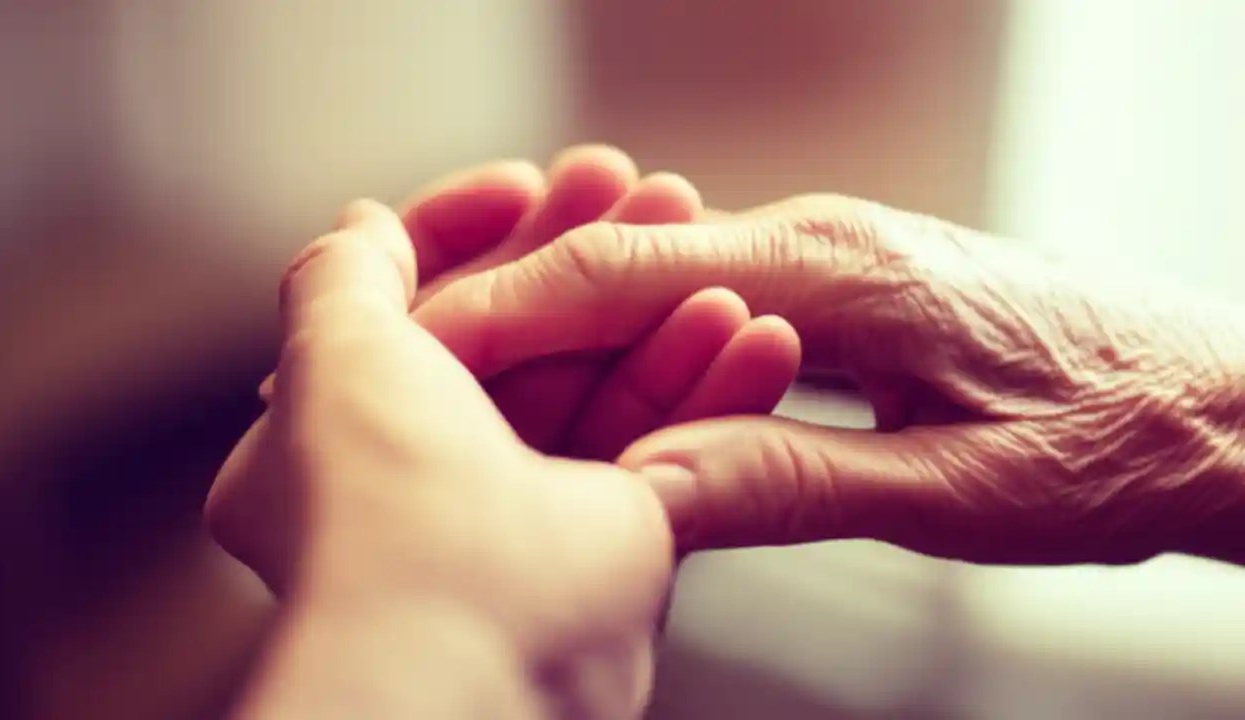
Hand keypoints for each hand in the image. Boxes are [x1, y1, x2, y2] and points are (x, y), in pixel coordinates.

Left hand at [209, 201, 685, 717]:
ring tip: (715, 252)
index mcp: (347, 426)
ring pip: (602, 377)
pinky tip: (753, 333)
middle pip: (521, 327)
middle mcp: (433, 465)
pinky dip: (709, 384)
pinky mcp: (610, 535)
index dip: (470, 230)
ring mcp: (523, 501)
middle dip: (584, 253)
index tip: (532, 182)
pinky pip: (667, 435)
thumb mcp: (332, 353)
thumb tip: (363, 224)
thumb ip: (344, 277)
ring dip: (661, 312)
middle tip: (649, 191)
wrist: (476, 646)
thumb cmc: (381, 505)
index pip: (417, 299)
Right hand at [415, 194, 1244, 564]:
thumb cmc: (1111, 445)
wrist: (1221, 402)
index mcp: (837, 274)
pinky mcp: (843, 284)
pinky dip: (628, 333)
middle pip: (619, 263)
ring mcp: (830, 253)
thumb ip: (789, 478)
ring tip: (466, 381)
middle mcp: (819, 238)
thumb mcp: (953, 492)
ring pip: (654, 278)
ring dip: (560, 323)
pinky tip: (586, 377)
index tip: (408, 359)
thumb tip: (641, 490)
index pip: (622, 276)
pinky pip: (703, 296)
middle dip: (504, 310)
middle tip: (404, 371)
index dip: (503, 315)